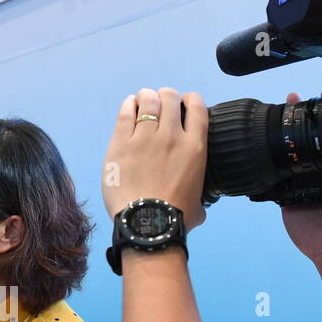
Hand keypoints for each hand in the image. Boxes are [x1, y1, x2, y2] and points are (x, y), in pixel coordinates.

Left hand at [102, 87, 208, 230]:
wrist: (146, 224)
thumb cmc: (174, 218)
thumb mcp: (199, 205)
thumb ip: (200, 198)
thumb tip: (200, 208)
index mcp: (194, 147)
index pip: (197, 107)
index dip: (190, 99)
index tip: (184, 104)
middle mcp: (171, 135)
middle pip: (169, 98)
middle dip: (166, 97)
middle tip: (160, 105)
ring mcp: (144, 138)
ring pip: (147, 101)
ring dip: (146, 97)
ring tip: (142, 101)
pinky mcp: (121, 143)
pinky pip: (125, 113)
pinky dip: (128, 105)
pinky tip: (129, 105)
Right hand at [280, 89, 321, 278]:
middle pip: (311, 135)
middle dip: (305, 113)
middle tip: (301, 97)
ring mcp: (305, 181)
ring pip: (293, 149)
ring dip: (286, 128)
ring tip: (283, 106)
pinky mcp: (288, 195)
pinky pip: (277, 174)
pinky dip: (271, 157)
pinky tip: (266, 138)